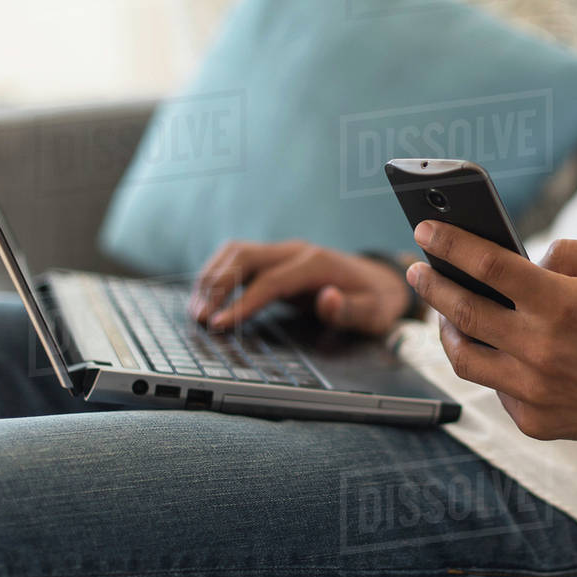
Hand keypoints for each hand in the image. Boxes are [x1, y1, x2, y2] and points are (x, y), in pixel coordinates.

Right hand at [190, 240, 413, 335]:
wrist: (381, 281)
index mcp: (315, 263)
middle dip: (216, 285)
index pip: (270, 280)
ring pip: (235, 254)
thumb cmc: (376, 300)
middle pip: (244, 257)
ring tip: (195, 311)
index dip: (243, 302)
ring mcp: (282, 253)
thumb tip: (327, 298)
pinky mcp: (274, 261)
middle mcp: (295, 252)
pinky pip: (237, 261)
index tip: (221, 325)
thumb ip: (350, 309)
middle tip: (198, 318)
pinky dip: (217, 277)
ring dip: (210, 279)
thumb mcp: (374, 313)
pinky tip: (206, 300)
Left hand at [405, 221, 576, 441]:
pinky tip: (493, 346)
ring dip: (446, 328)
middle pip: (462, 311)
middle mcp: (541, 349)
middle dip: (430, 285)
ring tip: (444, 310)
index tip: (424, 231)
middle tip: (416, 270)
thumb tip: (520, 260)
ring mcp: (533, 390)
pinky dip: (491, 362)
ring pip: (464, 357)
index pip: (487, 265)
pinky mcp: (533, 420)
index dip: (449, 244)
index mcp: (561, 304)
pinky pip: (494, 387)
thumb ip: (568, 250)